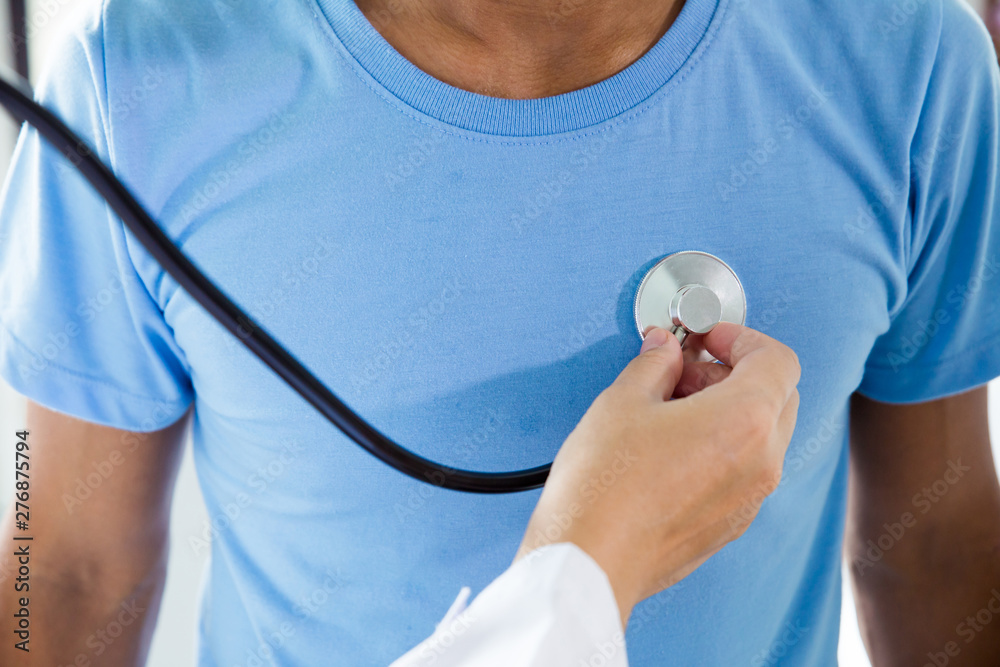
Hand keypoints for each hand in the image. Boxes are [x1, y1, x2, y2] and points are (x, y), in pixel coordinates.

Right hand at [515, 323, 800, 627]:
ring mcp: (750, 500)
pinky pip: (744, 471)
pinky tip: (671, 446)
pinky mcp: (730, 525)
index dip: (742, 338)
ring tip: (669, 409)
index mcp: (745, 421)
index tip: (709, 337)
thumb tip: (665, 351)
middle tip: (685, 370)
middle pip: (778, 396)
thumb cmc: (603, 488)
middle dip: (734, 372)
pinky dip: (722, 447)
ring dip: (728, 410)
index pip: (777, 360)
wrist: (589, 561)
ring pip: (762, 436)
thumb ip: (655, 364)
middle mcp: (761, 463)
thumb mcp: (623, 402)